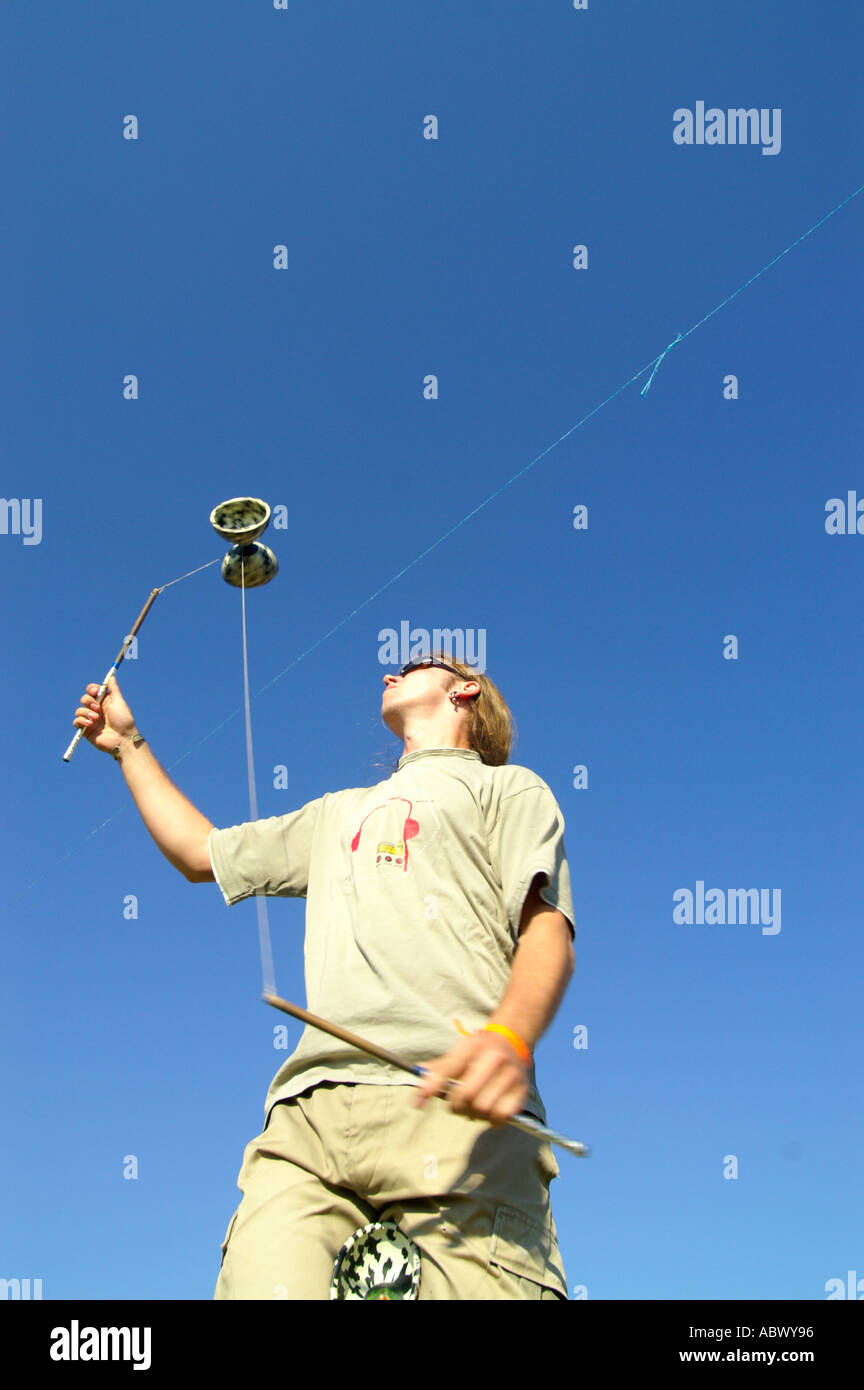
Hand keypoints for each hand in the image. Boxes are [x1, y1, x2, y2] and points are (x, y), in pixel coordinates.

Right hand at [72, 674, 136, 754]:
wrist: (122, 739)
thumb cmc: (124, 721)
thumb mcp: (120, 703)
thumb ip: (114, 690)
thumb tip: (111, 677)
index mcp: (105, 702)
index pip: (93, 691)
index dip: (91, 689)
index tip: (94, 691)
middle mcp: (96, 710)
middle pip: (84, 699)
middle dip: (88, 701)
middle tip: (97, 708)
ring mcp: (90, 719)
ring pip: (79, 710)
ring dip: (85, 713)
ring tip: (96, 719)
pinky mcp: (85, 730)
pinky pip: (76, 722)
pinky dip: (81, 721)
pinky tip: (90, 724)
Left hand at [413, 1029, 528, 1125]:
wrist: (512, 1042)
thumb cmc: (479, 1051)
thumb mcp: (460, 1051)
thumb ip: (439, 1068)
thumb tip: (418, 1080)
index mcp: (474, 1046)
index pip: (447, 1070)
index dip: (430, 1088)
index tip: (417, 1104)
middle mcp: (494, 1058)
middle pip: (466, 1095)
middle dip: (455, 1106)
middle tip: (455, 1106)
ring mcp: (510, 1074)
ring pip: (483, 1108)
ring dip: (473, 1114)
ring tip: (472, 1108)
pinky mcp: (521, 1090)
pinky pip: (501, 1115)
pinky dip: (491, 1120)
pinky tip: (489, 1111)